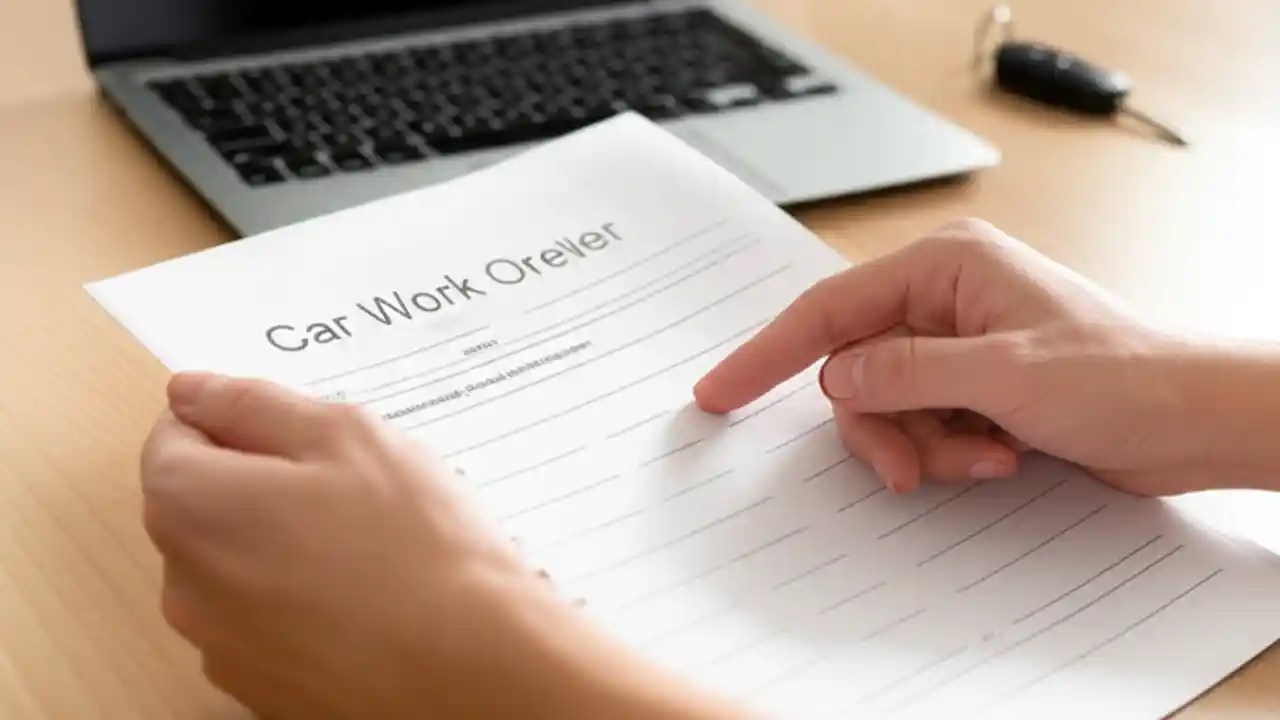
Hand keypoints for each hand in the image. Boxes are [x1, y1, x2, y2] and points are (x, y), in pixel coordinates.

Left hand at [142, 373, 741, 718]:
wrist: (468, 669)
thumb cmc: (414, 548)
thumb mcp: (345, 434)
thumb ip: (253, 403)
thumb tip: (195, 391)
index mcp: (190, 504)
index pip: (175, 433)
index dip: (242, 420)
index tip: (304, 431)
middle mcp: (183, 581)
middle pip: (205, 501)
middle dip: (266, 482)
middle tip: (353, 484)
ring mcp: (219, 643)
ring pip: (240, 563)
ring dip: (287, 542)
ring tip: (371, 545)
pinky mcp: (260, 684)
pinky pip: (268, 619)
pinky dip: (304, 599)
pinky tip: (369, 594)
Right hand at [695, 218, 1275, 495]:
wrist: (1190, 419)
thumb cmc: (1120, 376)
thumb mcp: (1003, 375)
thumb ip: (906, 373)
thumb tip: (834, 378)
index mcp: (944, 267)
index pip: (828, 310)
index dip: (766, 354)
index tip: (717, 393)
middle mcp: (943, 299)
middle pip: (855, 371)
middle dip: (879, 427)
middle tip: (906, 469)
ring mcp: (958, 345)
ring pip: (886, 407)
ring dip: (924, 446)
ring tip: (985, 457)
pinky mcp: (974, 386)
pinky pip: (922, 425)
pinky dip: (949, 453)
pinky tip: (1001, 456)